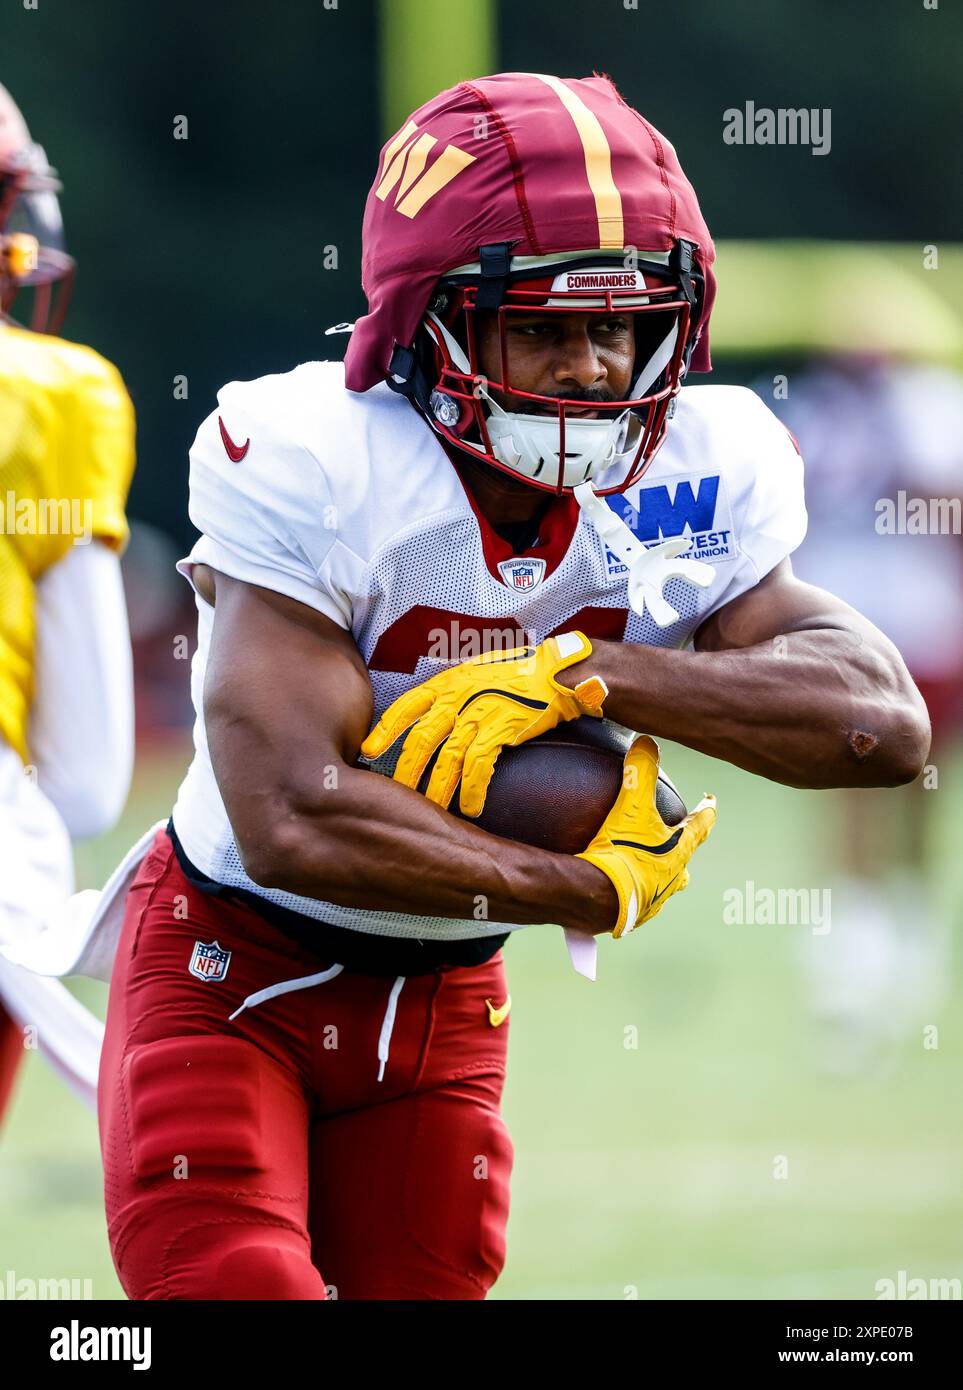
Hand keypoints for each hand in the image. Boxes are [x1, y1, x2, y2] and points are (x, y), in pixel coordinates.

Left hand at [360, 631, 607, 816]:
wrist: (554, 674)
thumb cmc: (516, 674)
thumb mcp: (474, 672)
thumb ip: (452, 691)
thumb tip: (433, 713)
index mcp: (447, 682)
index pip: (405, 706)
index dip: (385, 730)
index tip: (367, 750)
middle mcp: (457, 698)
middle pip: (421, 739)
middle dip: (406, 769)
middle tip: (395, 793)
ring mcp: (478, 714)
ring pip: (447, 758)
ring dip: (437, 788)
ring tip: (431, 811)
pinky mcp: (500, 730)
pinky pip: (479, 766)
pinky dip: (473, 789)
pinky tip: (470, 807)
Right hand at [576, 735, 715, 935]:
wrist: (597, 898)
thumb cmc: (622, 852)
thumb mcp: (631, 808)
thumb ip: (640, 773)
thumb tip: (647, 742)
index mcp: (679, 850)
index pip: (701, 825)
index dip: (706, 810)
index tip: (710, 800)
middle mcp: (672, 877)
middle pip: (685, 859)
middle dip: (683, 847)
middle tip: (677, 837)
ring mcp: (654, 898)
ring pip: (663, 882)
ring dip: (659, 871)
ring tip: (645, 862)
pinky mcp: (632, 914)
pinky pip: (637, 898)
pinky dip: (631, 889)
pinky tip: (616, 885)